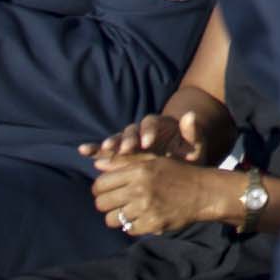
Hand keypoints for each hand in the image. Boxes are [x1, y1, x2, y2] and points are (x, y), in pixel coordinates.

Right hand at [84, 107, 211, 165]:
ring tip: (104, 149)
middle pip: (132, 130)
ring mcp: (131, 142)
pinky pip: (106, 151)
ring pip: (118, 139)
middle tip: (125, 149)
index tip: (147, 142)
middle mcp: (143, 132)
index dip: (148, 131)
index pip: (152, 123)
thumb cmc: (190, 155)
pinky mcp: (120, 154)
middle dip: (127, 138)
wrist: (181, 164)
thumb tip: (191, 115)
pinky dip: (95, 149)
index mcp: (161, 127)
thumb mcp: (196, 145)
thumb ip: (194, 132)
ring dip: (110, 143)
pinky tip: (83, 150)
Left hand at [91, 154, 238, 234]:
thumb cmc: (177, 174)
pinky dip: (134, 226)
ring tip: (131, 212)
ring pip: (112, 219)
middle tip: (119, 203)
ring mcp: (146, 207)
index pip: (100, 184)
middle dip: (107, 204)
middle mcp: (139, 188)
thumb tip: (96, 163)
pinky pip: (129, 229)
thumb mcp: (153, 162)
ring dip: (119, 217)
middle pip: (101, 203)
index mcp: (138, 170)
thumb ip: (124, 163)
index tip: (109, 192)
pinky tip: (144, 218)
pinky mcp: (152, 224)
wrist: (205, 192)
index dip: (100, 190)